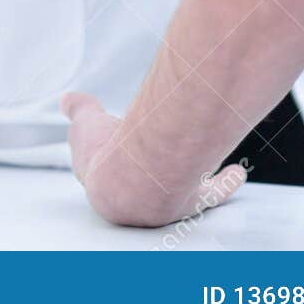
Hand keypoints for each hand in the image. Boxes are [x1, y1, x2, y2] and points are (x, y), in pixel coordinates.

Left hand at [60, 91, 247, 226]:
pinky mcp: (192, 200)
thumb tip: (67, 100)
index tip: (114, 147)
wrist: (138, 176)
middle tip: (150, 161)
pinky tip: (236, 174)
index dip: (108, 156)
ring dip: (190, 180)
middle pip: (144, 186)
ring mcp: (165, 204)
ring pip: (180, 194)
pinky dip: (225, 184)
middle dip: (148, 173)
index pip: (104, 174)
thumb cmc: (110, 151)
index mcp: (106, 188)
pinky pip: (211, 195)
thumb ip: (78, 108)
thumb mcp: (85, 120)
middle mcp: (136, 201)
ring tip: (199, 166)